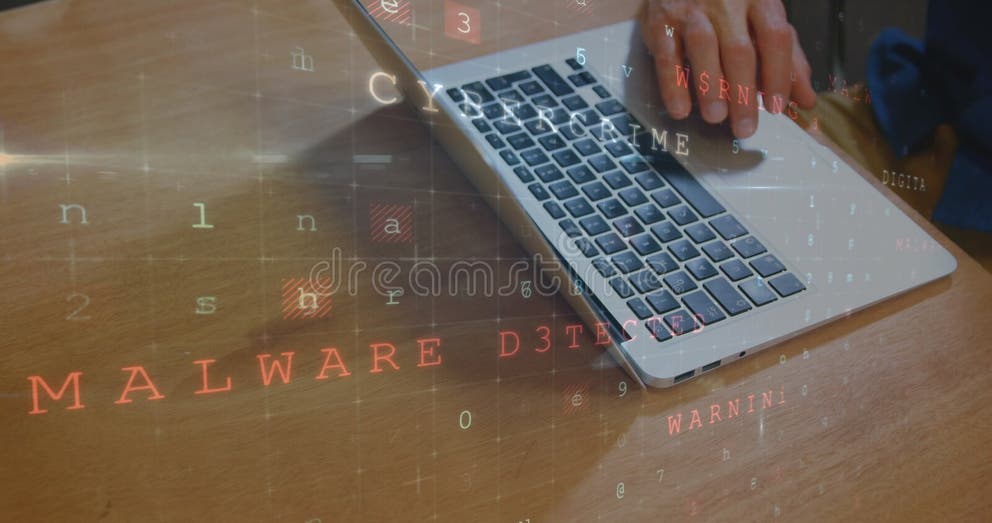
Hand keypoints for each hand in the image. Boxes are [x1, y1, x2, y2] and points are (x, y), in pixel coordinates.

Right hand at [641, 0, 815, 138]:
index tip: (776, 107)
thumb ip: (787, 59)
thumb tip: (807, 100)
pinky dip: (674, 84)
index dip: (778, 73)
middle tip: (745, 127)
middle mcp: (727, 1)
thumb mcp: (764, 23)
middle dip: (743, 92)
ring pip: (703, 47)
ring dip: (710, 86)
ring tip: (716, 118)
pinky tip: (681, 109)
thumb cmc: (731, 7)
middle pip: (739, 49)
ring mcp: (693, 10)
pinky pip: (667, 55)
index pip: (775, 36)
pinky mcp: (662, 22)